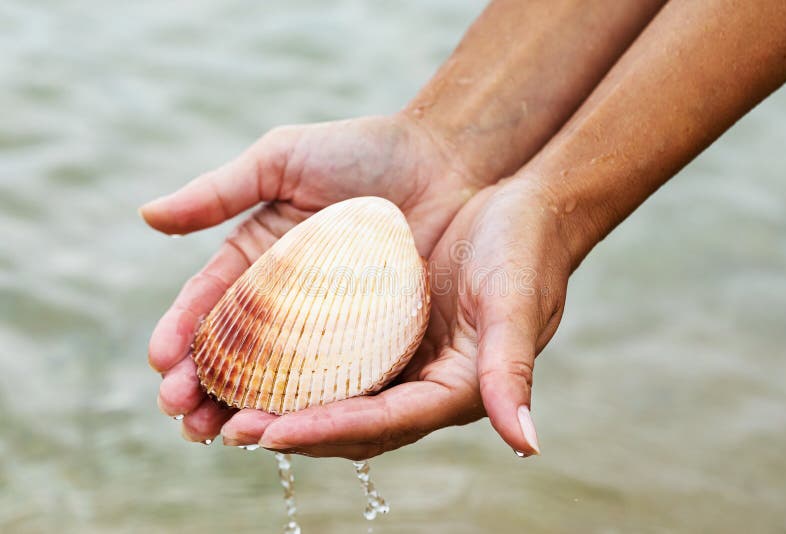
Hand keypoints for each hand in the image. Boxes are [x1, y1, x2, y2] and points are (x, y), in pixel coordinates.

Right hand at [143, 114, 479, 441]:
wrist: (443, 159)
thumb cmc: (363, 152)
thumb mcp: (283, 161)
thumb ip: (220, 191)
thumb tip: (146, 216)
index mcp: (257, 261)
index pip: (208, 307)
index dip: (181, 335)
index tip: (162, 363)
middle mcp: (287, 301)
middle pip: (233, 353)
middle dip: (203, 386)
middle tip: (183, 416)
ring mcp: (329, 325)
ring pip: (276, 377)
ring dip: (242, 407)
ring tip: (217, 433)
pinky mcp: (374, 341)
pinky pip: (336, 378)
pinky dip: (308, 404)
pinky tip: (286, 426)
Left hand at [221, 178, 572, 457]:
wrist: (510, 191)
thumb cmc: (525, 248)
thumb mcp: (517, 303)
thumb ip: (512, 370)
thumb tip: (527, 448)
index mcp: (448, 387)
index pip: (379, 423)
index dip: (324, 431)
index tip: (268, 432)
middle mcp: (409, 376)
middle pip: (337, 418)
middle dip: (277, 426)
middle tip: (214, 426)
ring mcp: (384, 347)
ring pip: (315, 385)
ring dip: (259, 395)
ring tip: (200, 399)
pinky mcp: (363, 314)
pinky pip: (311, 340)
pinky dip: (270, 348)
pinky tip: (228, 344)